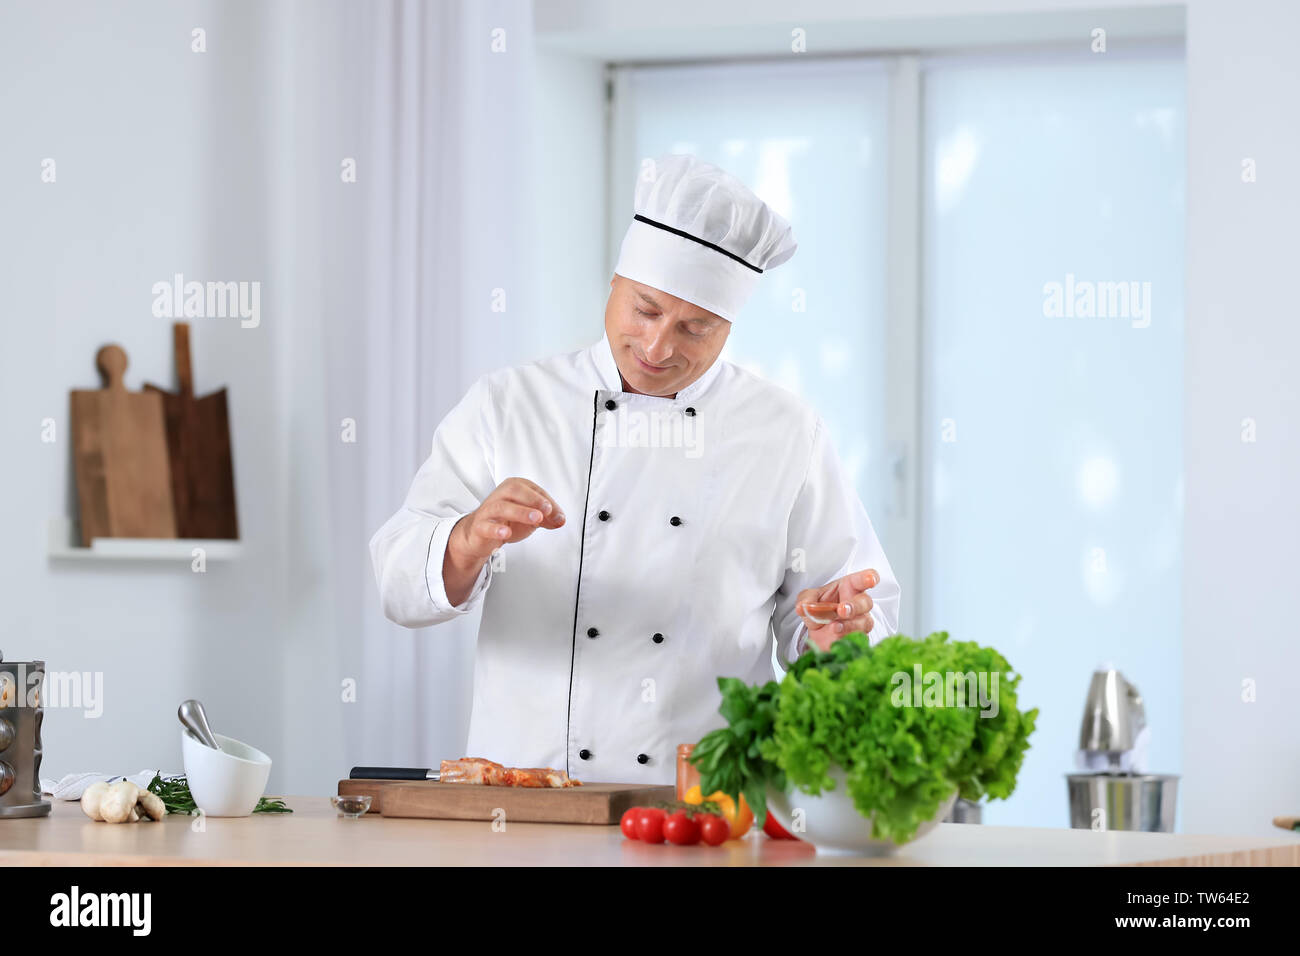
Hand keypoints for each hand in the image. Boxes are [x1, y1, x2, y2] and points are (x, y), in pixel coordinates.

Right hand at [449, 477, 565, 564]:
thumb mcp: (530, 518)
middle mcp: (500, 495)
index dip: (547, 502)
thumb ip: (547, 518)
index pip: (533, 490)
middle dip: (533, 499)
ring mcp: (488, 510)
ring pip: (501, 506)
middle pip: (514, 490)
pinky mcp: (479, 526)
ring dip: (520, 512)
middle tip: (546, 511)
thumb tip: (560, 520)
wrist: (480, 535)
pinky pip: (486, 526)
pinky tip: (506, 533)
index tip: (558, 515)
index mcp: (515, 488)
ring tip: (535, 519)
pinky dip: (496, 529)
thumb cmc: (506, 521)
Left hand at [795, 569, 880, 651]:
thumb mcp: (808, 598)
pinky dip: (846, 638)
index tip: (870, 580)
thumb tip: (803, 606)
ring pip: (863, 622)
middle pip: (866, 602)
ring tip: (835, 627)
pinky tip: (836, 638)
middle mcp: (859, 604)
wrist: (819, 630)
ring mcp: (861, 621)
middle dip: (855, 606)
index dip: (869, 578)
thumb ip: (806, 599)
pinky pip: (858, 639)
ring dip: (849, 625)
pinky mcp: (859, 637)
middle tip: (842, 610)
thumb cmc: (821, 607)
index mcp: (850, 587)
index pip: (863, 579)